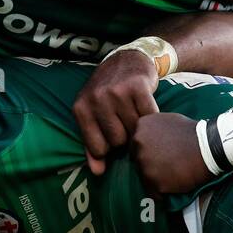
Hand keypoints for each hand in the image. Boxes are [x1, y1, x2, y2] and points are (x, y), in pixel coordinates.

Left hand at [72, 49, 158, 174]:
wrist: (127, 59)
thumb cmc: (107, 92)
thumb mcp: (92, 114)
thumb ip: (93, 144)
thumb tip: (98, 173)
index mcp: (81, 108)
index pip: (98, 148)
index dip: (109, 147)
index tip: (113, 136)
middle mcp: (96, 99)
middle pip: (118, 140)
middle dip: (125, 136)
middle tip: (126, 121)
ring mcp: (117, 92)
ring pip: (134, 130)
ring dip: (139, 126)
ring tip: (135, 112)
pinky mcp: (138, 87)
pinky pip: (149, 116)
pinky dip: (151, 116)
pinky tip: (146, 107)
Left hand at [130, 112, 211, 197]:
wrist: (210, 147)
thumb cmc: (192, 133)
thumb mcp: (167, 120)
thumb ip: (152, 129)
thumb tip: (145, 137)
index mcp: (141, 127)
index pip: (136, 144)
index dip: (149, 151)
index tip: (161, 154)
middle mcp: (138, 144)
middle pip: (138, 161)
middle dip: (150, 165)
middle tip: (168, 166)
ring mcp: (144, 163)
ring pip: (144, 177)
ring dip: (156, 179)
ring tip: (173, 175)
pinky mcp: (154, 181)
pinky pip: (154, 192)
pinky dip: (162, 192)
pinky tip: (175, 184)